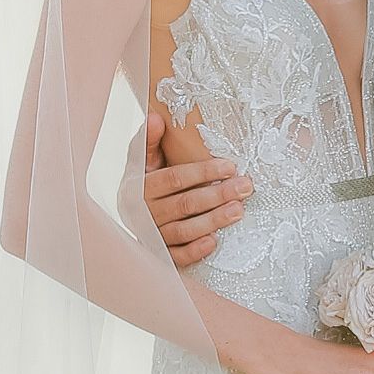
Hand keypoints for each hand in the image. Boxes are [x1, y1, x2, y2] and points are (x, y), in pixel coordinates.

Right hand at [142, 113, 248, 268]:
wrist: (129, 219)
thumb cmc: (144, 184)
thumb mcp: (143, 162)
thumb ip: (149, 141)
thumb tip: (156, 117)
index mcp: (141, 186)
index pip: (174, 178)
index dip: (202, 172)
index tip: (230, 166)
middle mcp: (145, 212)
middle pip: (184, 204)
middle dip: (217, 195)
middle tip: (244, 188)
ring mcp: (152, 235)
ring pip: (183, 230)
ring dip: (212, 220)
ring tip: (237, 210)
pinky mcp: (159, 255)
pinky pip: (176, 256)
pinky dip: (194, 250)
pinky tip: (214, 242)